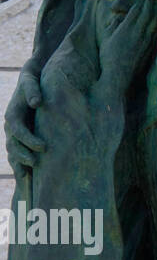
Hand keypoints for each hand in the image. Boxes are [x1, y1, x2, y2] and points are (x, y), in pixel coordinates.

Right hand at [4, 62, 44, 178]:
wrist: (30, 82)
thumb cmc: (33, 82)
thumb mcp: (31, 81)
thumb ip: (32, 90)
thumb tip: (36, 102)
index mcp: (12, 115)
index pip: (18, 131)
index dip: (29, 140)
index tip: (43, 147)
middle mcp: (10, 126)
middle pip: (13, 145)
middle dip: (23, 155)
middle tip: (36, 163)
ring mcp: (14, 134)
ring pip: (13, 152)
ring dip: (19, 163)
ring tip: (29, 176)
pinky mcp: (20, 138)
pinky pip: (16, 154)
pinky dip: (20, 165)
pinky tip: (27, 178)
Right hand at [95, 0, 156, 93]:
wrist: (121, 76)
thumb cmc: (109, 58)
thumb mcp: (106, 40)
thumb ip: (112, 27)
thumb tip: (118, 18)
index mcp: (126, 28)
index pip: (135, 11)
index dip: (139, 2)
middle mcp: (138, 32)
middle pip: (147, 13)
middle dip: (150, 3)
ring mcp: (147, 39)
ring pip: (155, 21)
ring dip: (156, 11)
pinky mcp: (152, 47)